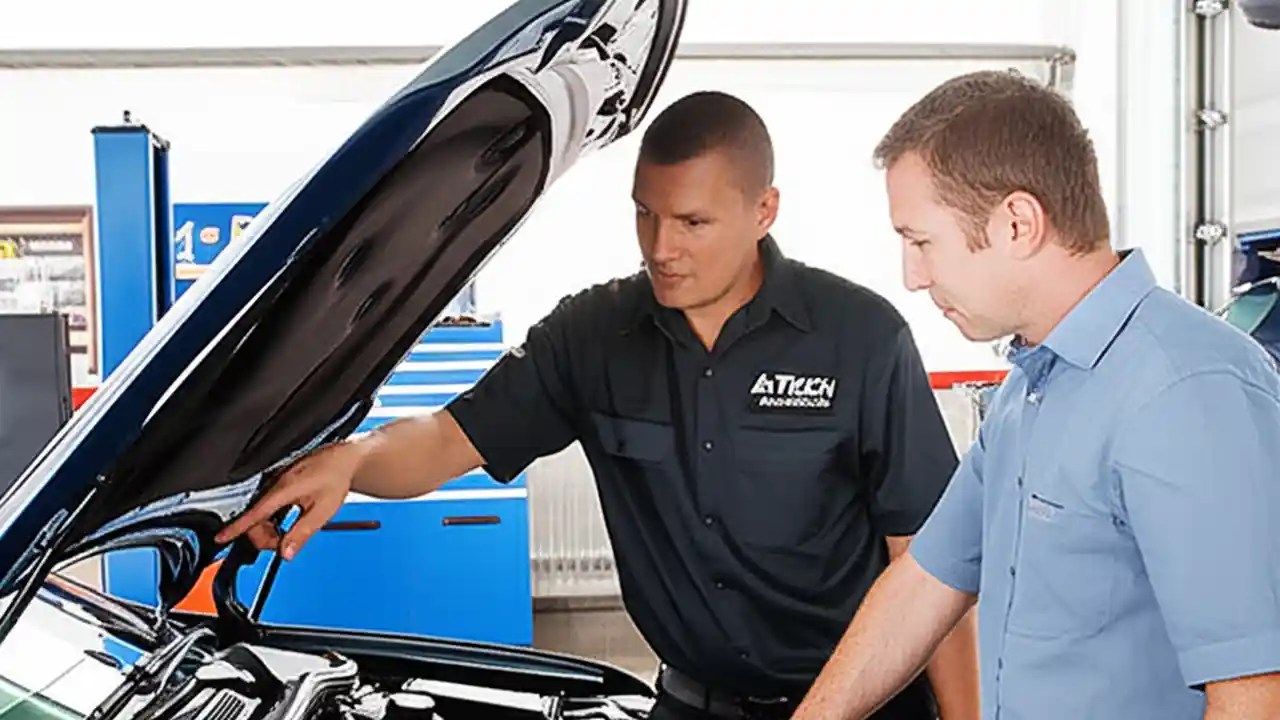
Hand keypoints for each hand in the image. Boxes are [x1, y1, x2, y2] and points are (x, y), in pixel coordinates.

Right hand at [215, 439, 367, 558]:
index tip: (220, 537)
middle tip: (284, 544)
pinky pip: (266, 502)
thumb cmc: (336, 478)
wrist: (345, 458)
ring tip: (288, 532)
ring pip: (259, 511)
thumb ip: (301, 534)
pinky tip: (285, 518)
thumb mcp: (322, 512)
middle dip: (263, 536)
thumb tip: (285, 553)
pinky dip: (271, 516)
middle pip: (254, 517)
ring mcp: (276, 480)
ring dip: (268, 527)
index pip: (253, 513)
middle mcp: (275, 483)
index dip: (235, 528)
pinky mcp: (279, 479)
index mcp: (283, 490)